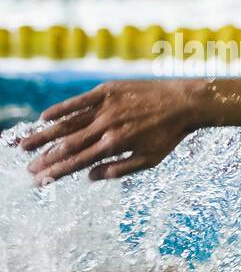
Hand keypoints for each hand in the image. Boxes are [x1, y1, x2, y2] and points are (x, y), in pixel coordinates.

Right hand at [20, 79, 206, 184]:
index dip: (57, 172)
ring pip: (67, 123)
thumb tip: (89, 177)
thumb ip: (120, 169)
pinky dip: (60, 109)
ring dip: (43, 135)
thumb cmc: (169, 134)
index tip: (40, 181)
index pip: (78, 162)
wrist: (185, 102)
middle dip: (45, 159)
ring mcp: (105, 107)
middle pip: (67, 145)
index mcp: (116, 145)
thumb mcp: (150, 159)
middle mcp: (106, 126)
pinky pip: (78, 101)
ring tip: (24, 146)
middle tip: (27, 169)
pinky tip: (44, 117)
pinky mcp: (107, 91)